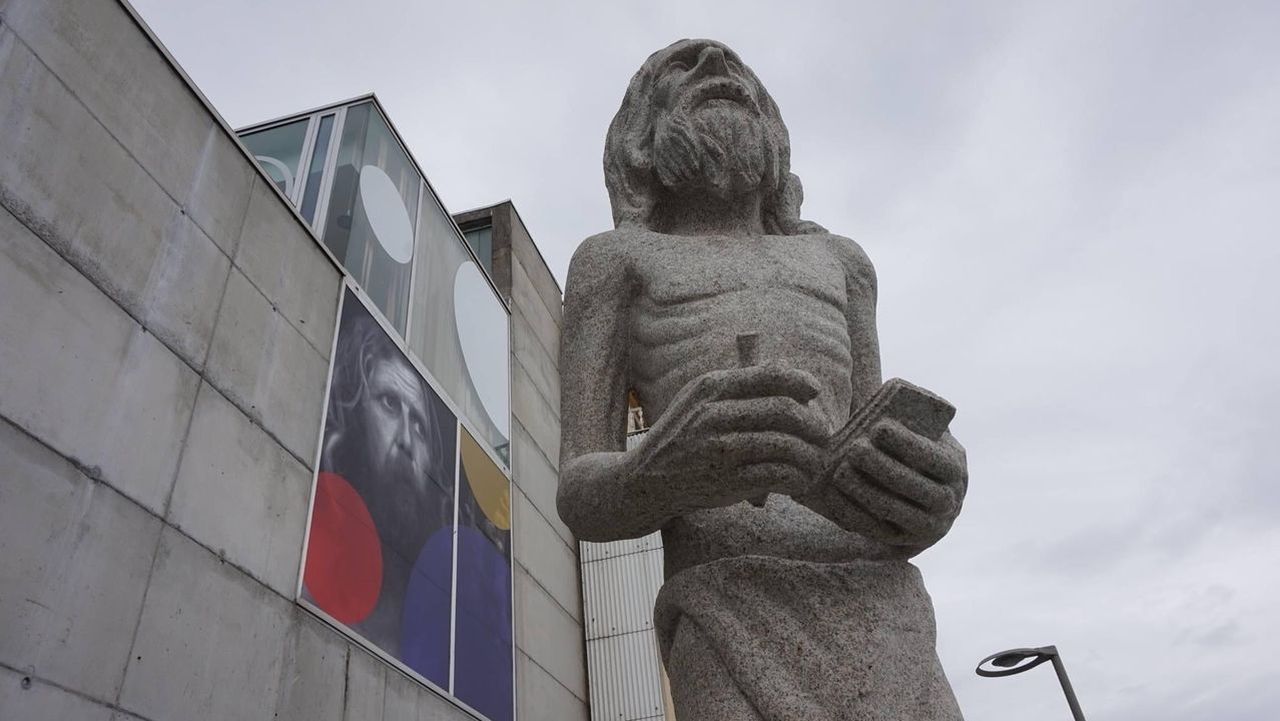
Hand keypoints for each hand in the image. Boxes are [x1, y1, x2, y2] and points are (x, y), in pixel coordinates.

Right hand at [627, 363, 829, 514]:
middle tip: (822, 434)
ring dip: (810, 455)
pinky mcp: (726, 481)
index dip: (801, 382)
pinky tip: (798, 480)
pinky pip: (777, 475)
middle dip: (813, 423)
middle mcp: (715, 415)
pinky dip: (797, 478)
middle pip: (785, 410)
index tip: (814, 392)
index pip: (771, 376)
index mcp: (712, 387)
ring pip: (786, 445)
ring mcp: (720, 449)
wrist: (648, 478)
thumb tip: (787, 369)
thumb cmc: (683, 434)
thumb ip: (738, 382)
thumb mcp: (699, 398)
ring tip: (814, 461)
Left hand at [803, 419, 966, 554]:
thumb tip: (904, 389)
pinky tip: (835, 496)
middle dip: (884, 468)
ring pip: (897, 512)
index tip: (879, 427)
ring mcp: (927, 526)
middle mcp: (948, 503)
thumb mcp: (930, 432)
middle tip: (855, 448)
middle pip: (917, 488)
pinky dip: (855, 514)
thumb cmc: (920, 449)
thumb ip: (922, 413)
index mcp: (955, 471)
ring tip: (841, 471)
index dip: (909, 444)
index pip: (937, 460)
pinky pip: (877, 531)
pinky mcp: (902, 541)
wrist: (928, 493)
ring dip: (867, 492)